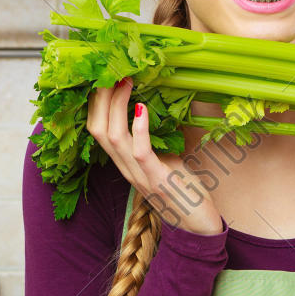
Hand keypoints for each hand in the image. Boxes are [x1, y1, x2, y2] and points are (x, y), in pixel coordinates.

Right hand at [85, 77, 223, 236]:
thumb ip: (160, 135)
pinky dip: (139, 129)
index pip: (97, 128)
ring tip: (126, 81)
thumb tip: (164, 102)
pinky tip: (141, 109)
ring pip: (112, 137)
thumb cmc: (184, 190)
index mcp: (125, 162)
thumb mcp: (168, 156)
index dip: (97, 101)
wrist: (197, 226)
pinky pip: (140, 152)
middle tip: (112, 69)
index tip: (107, 74)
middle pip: (97, 129)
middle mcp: (125, 168)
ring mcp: (139, 175)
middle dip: (100, 97)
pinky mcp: (156, 180)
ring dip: (117, 105)